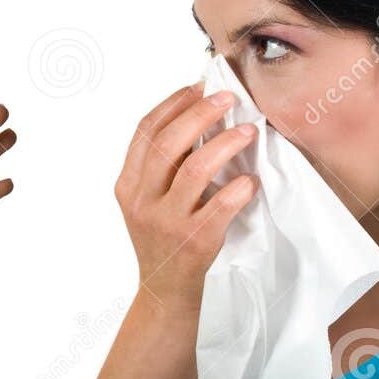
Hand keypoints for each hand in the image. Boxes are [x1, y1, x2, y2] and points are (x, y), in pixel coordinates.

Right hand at [114, 82, 258, 309]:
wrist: (165, 290)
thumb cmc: (163, 237)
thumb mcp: (147, 200)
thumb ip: (162, 166)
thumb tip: (198, 115)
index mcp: (128, 185)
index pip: (145, 132)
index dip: (173, 104)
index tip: (199, 87)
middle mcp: (142, 200)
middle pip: (168, 144)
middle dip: (200, 114)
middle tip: (228, 98)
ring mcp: (166, 221)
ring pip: (194, 170)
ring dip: (225, 143)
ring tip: (248, 130)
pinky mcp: (194, 241)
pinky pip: (220, 206)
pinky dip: (239, 188)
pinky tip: (250, 179)